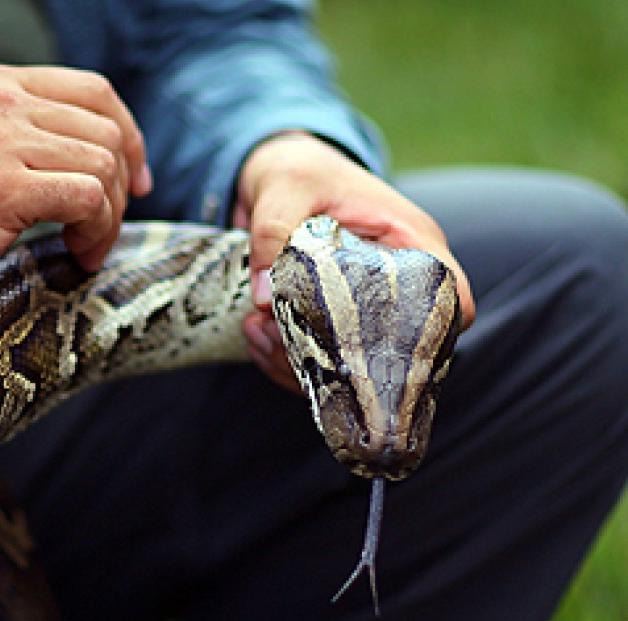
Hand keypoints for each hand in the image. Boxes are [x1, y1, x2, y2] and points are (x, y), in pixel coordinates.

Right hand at [0, 63, 152, 336]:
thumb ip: (26, 132)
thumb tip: (108, 151)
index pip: (94, 91)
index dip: (129, 137)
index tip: (135, 182)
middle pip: (106, 131)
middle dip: (119, 188)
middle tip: (100, 230)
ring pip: (103, 165)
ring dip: (108, 217)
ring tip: (84, 247)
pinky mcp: (0, 186)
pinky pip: (88, 198)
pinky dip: (96, 232)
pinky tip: (77, 253)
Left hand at [233, 132, 475, 391]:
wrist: (275, 172)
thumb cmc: (297, 170)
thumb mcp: (284, 186)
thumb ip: (273, 232)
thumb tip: (264, 299)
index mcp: (409, 241)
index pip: (452, 299)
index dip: (433, 334)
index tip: (376, 348)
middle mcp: (393, 281)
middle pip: (397, 348)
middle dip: (340, 361)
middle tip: (281, 338)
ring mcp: (362, 305)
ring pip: (352, 363)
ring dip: (301, 364)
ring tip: (257, 332)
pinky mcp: (328, 321)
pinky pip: (318, 359)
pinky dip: (284, 361)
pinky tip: (253, 336)